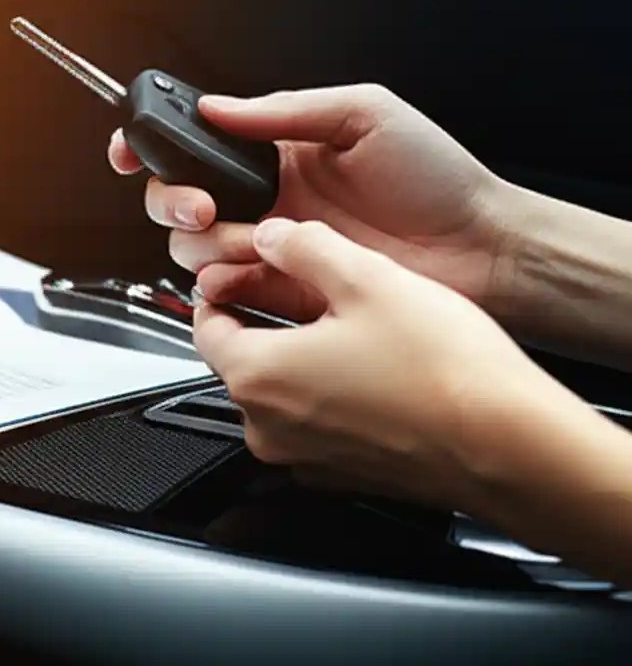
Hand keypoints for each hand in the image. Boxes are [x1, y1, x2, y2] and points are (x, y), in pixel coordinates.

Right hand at [110, 84, 518, 321]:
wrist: (479, 250)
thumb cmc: (436, 179)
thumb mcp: (363, 114)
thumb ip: (284, 110)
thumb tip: (218, 105)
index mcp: (279, 152)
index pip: (198, 146)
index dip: (155, 148)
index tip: (134, 150)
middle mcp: (267, 201)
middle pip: (179, 203)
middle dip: (175, 202)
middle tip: (206, 205)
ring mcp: (273, 248)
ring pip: (194, 251)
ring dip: (206, 246)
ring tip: (251, 241)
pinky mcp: (284, 293)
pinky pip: (227, 293)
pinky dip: (221, 286)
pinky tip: (246, 274)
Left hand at [194, 218, 574, 508]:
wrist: (511, 448)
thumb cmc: (444, 372)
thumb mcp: (367, 278)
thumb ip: (305, 248)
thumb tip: (272, 236)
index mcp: (256, 376)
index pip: (204, 327)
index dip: (218, 292)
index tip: (234, 274)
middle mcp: (267, 428)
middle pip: (242, 363)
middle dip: (264, 326)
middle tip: (304, 295)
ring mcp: (305, 460)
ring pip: (282, 397)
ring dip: (302, 363)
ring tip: (352, 331)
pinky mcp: (343, 478)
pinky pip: (319, 427)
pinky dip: (333, 399)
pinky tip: (378, 373)